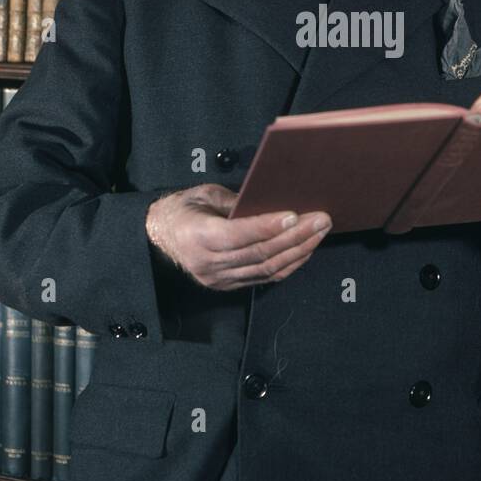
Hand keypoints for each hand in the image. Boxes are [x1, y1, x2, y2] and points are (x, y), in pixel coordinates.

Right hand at [146, 184, 331, 290]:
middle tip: (321, 220)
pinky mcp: (228, 286)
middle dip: (295, 236)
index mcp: (197, 236)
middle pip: (259, 253)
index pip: (237, 235)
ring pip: (266, 269)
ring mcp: (219, 278)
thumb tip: (271, 202)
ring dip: (298, 251)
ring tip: (320, 232)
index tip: (294, 215)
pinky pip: (265, 277)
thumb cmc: (184, 209)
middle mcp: (208, 263)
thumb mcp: (204, 194)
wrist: (159, 235)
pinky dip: (289, 264)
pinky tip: (305, 249)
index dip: (267, 227)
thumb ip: (235, 201)